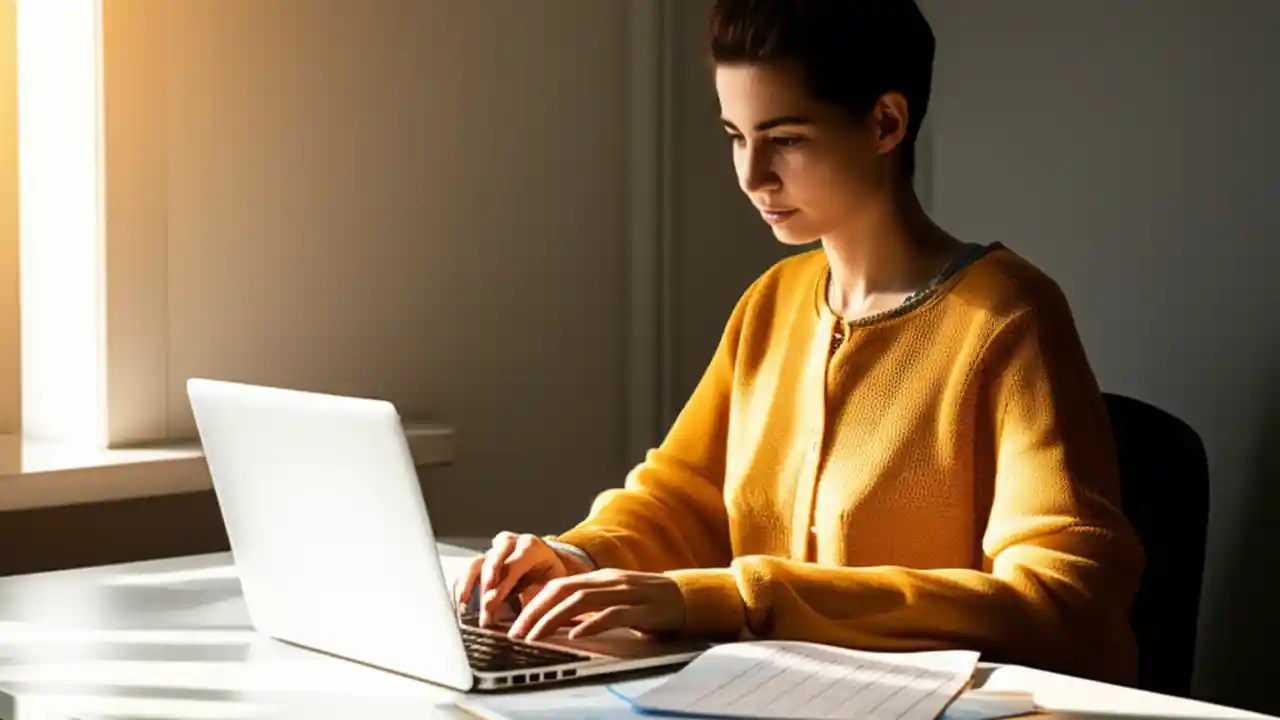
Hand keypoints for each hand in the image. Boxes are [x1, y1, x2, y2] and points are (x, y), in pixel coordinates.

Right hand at [453, 532, 593, 628]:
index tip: (491, 603)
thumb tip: (531, 621)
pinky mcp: (483, 558)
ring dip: (468, 584)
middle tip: (483, 608)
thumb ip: (543, 596)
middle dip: (485, 586)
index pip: (513, 565)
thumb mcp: (555, 582)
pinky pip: (468, 569)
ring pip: (476, 562)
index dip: (501, 585)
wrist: (548, 562)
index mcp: (531, 547)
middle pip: (491, 561)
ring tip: (463, 605)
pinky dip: (462, 584)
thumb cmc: (552, 575)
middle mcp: (510, 543)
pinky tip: (459, 602)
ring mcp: (494, 549)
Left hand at [507, 569, 684, 642]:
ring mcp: (626, 593)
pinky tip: (577, 635)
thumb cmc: (647, 603)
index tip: (517, 623)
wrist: (687, 598)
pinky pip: (613, 615)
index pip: (559, 584)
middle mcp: (609, 581)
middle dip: (536, 611)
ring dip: (554, 619)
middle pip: (564, 590)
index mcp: (600, 578)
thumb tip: (558, 620)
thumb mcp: (613, 599)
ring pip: (582, 601)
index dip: (534, 602)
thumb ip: (589, 606)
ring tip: (537, 636)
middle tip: (518, 632)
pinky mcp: (642, 609)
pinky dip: (592, 624)